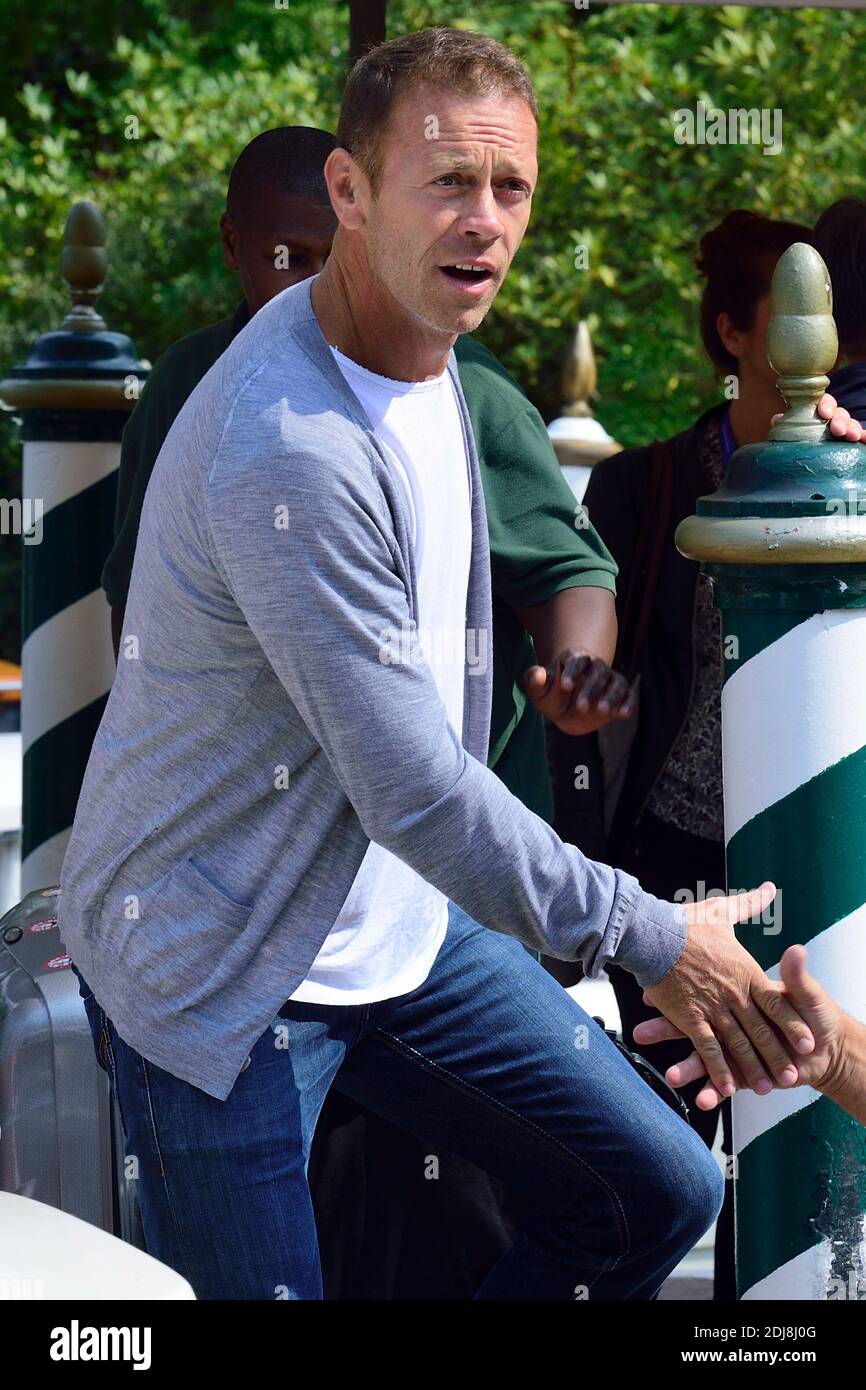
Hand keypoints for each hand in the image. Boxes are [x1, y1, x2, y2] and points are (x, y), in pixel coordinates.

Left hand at [523, 649, 636, 735]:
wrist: (568, 711)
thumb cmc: (552, 696)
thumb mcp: (539, 692)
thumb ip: (534, 681)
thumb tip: (538, 673)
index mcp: (575, 659)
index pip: (576, 660)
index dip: (572, 672)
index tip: (565, 686)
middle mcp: (596, 666)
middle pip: (599, 671)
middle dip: (591, 688)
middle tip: (581, 706)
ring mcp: (610, 680)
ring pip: (617, 683)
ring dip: (611, 696)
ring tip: (602, 711)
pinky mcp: (621, 695)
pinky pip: (629, 696)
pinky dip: (628, 703)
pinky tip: (623, 714)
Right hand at [639, 883, 814, 1107]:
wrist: (651, 934)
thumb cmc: (685, 923)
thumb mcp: (722, 911)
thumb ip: (750, 904)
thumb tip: (770, 889)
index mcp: (745, 971)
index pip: (775, 1003)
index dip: (792, 1024)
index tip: (808, 1042)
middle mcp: (733, 993)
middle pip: (761, 1030)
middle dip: (777, 1055)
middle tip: (792, 1076)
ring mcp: (712, 1007)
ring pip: (738, 1044)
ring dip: (752, 1068)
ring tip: (766, 1088)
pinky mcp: (690, 1017)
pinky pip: (708, 1048)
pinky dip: (718, 1069)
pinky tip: (726, 1086)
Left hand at [771, 393, 865, 442]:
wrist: (807, 468)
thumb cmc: (797, 446)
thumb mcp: (790, 436)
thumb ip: (786, 428)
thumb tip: (777, 419)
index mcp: (818, 414)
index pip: (825, 403)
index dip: (826, 405)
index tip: (824, 413)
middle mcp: (833, 421)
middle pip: (840, 413)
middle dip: (840, 419)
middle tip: (838, 430)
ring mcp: (845, 431)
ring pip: (852, 425)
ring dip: (853, 428)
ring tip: (852, 436)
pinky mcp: (854, 444)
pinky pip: (863, 438)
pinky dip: (865, 437)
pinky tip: (864, 439)